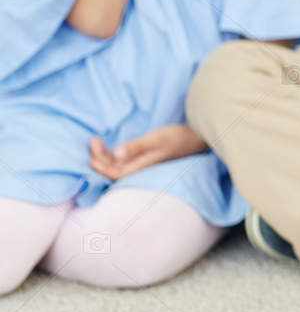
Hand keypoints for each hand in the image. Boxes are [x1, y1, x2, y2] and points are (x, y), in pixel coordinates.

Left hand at [88, 124, 206, 179]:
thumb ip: (136, 146)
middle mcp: (140, 167)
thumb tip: (117, 154)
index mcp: (142, 167)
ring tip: (95, 140)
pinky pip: (123, 159)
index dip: (102, 168)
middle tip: (93, 141)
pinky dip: (112, 153)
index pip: (116, 174)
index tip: (91, 158)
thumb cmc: (176, 138)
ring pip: (117, 164)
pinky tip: (108, 145)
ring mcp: (141, 162)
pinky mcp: (143, 156)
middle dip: (100, 159)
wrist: (194, 137)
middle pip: (114, 170)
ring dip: (104, 155)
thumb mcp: (156, 139)